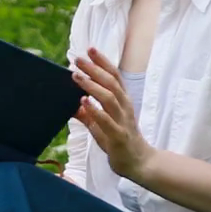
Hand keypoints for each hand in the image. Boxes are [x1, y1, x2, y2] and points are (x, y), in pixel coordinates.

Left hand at [71, 47, 156, 181]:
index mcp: (122, 101)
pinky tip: (83, 102)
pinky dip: (95, 111)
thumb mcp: (101, 125)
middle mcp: (124, 107)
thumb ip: (87, 114)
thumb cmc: (119, 140)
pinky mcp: (119, 136)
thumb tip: (72, 104)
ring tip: (77, 76)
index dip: (103, 62)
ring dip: (92, 86)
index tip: (90, 49)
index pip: (114, 76)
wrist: (138, 162)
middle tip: (78, 59)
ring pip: (110, 98)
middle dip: (94, 69)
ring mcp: (122, 121)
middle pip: (111, 83)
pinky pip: (107, 121)